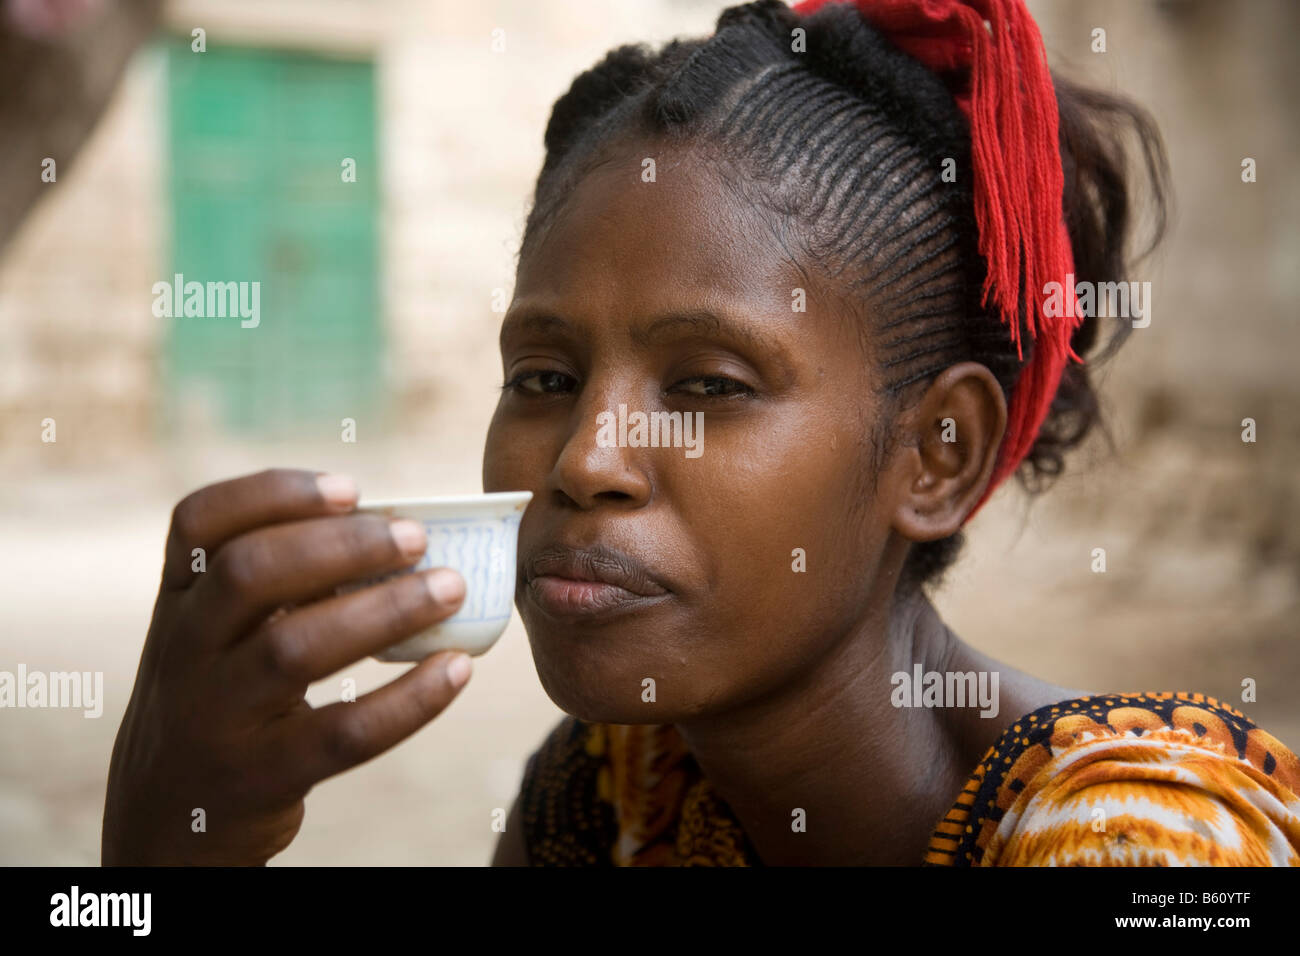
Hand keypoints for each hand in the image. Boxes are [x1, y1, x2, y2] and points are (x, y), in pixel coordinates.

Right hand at [102, 468, 470, 864]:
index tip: (351, 489)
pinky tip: (456, 670)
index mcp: (179, 599)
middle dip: (341, 545)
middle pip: (249, 575)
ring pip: (294, 650)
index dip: (272, 494)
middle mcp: (184, 650)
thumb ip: (275, 583)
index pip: (198, 523)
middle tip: (417, 537)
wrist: (170, 820)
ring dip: (385, 610)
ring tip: (451, 589)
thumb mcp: (216, 635)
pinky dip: (408, 699)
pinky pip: (342, 733)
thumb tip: (395, 531)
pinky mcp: (261, 776)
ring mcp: (216, 716)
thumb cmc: (222, 697)